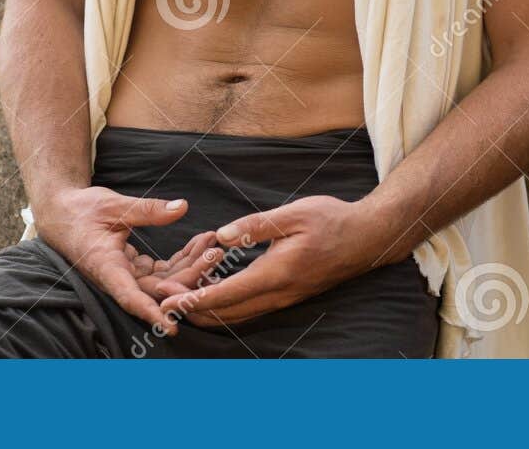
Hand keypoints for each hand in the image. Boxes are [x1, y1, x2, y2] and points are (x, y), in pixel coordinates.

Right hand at [33, 185, 211, 334]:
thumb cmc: (82, 210)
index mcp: (105, 266)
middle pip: (157, 288)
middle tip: (216, 254)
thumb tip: (181, 208)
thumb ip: (148, 210)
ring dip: (189, 266)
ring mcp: (126, 275)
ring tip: (213, 246)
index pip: (130, 296)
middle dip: (189, 275)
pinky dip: (181, 260)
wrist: (63, 213)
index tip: (172, 326)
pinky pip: (162, 271)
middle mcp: (117, 277)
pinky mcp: (133, 269)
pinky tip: (200, 244)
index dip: (151, 312)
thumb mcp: (115, 205)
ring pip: (163, 281)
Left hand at [157, 196, 391, 327]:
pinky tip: (214, 288)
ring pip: (238, 315)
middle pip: (226, 314)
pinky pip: (250, 308)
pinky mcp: (287, 295)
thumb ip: (255, 225)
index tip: (167, 299)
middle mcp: (278, 293)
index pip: (226, 295)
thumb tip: (221, 236)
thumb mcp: (292, 214)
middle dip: (192, 309)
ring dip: (208, 309)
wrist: (366, 238)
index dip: (194, 299)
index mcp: (275, 273)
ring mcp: (284, 298)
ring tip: (181, 295)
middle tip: (163, 299)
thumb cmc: (331, 220)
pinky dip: (227, 304)